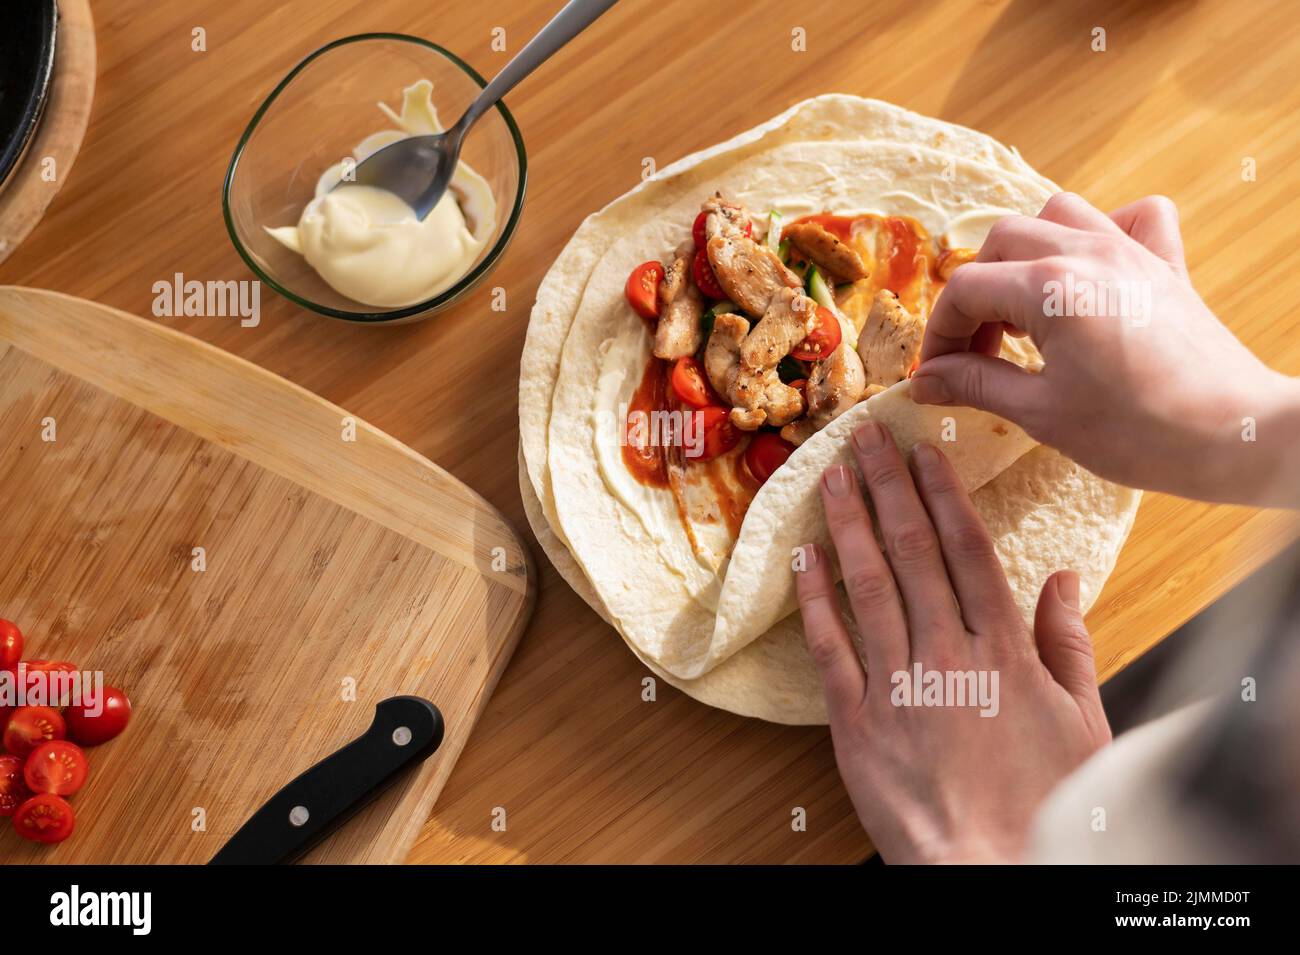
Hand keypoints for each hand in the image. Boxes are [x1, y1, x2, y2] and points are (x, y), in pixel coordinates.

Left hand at [795, 421, 1110, 863]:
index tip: (922, 451)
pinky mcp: (856, 721)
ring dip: (848, 524)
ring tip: (830, 476)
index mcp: (1004, 648)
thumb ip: (1068, 645)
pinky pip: (829, 647)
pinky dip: (813, 599)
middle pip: (912, 550)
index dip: (940, 493)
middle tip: (863, 437)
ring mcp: (898, 684)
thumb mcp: (1083, 721)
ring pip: (868, 584)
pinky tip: (802, 558)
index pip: (966, 549)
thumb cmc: (1044, 803)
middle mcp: (947, 653)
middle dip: (886, 486)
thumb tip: (1062, 580)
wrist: (994, 870)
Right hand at [913, 193, 1299, 505]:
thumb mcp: (1042, 414)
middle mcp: (1087, 253)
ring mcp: (1130, 251)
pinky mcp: (1165, 265)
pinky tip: (1092, 273)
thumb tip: (927, 382)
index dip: (941, 334)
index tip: (939, 374)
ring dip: (1025, 254)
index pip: (965, 290)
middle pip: (1001, 243)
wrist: (1236, 435)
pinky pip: (1133, 215)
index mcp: (1050, 288)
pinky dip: (1105, 230)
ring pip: (1056, 214)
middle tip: (978, 352)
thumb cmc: (1140, 432)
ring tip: (1024, 309)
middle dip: (976, 295)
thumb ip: (977, 385)